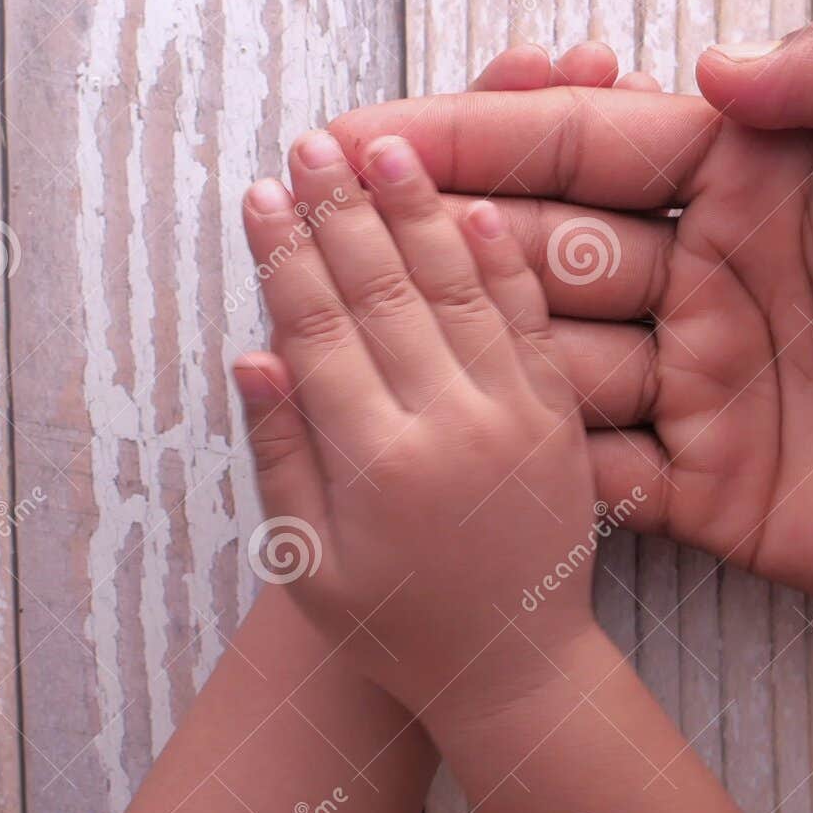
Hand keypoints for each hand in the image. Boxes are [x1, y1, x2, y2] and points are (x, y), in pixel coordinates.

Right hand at [233, 129, 601, 717]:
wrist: (516, 671)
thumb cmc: (396, 628)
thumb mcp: (309, 566)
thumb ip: (284, 457)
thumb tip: (253, 356)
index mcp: (376, 464)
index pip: (320, 331)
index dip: (287, 256)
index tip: (263, 193)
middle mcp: (448, 427)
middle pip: (384, 293)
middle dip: (343, 209)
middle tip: (314, 142)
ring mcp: (513, 418)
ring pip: (458, 290)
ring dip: (420, 210)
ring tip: (387, 146)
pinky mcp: (558, 421)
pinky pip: (530, 326)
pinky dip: (505, 263)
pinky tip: (481, 208)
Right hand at [329, 0, 812, 636]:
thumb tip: (701, 63)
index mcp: (753, 186)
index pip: (584, 146)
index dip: (473, 135)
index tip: (364, 133)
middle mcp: (705, 278)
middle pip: (534, 246)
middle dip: (423, 229)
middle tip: (308, 215)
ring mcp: (696, 385)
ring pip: (541, 355)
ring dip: (448, 339)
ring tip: (333, 324)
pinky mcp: (703, 485)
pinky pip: (586, 467)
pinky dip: (513, 455)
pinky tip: (428, 436)